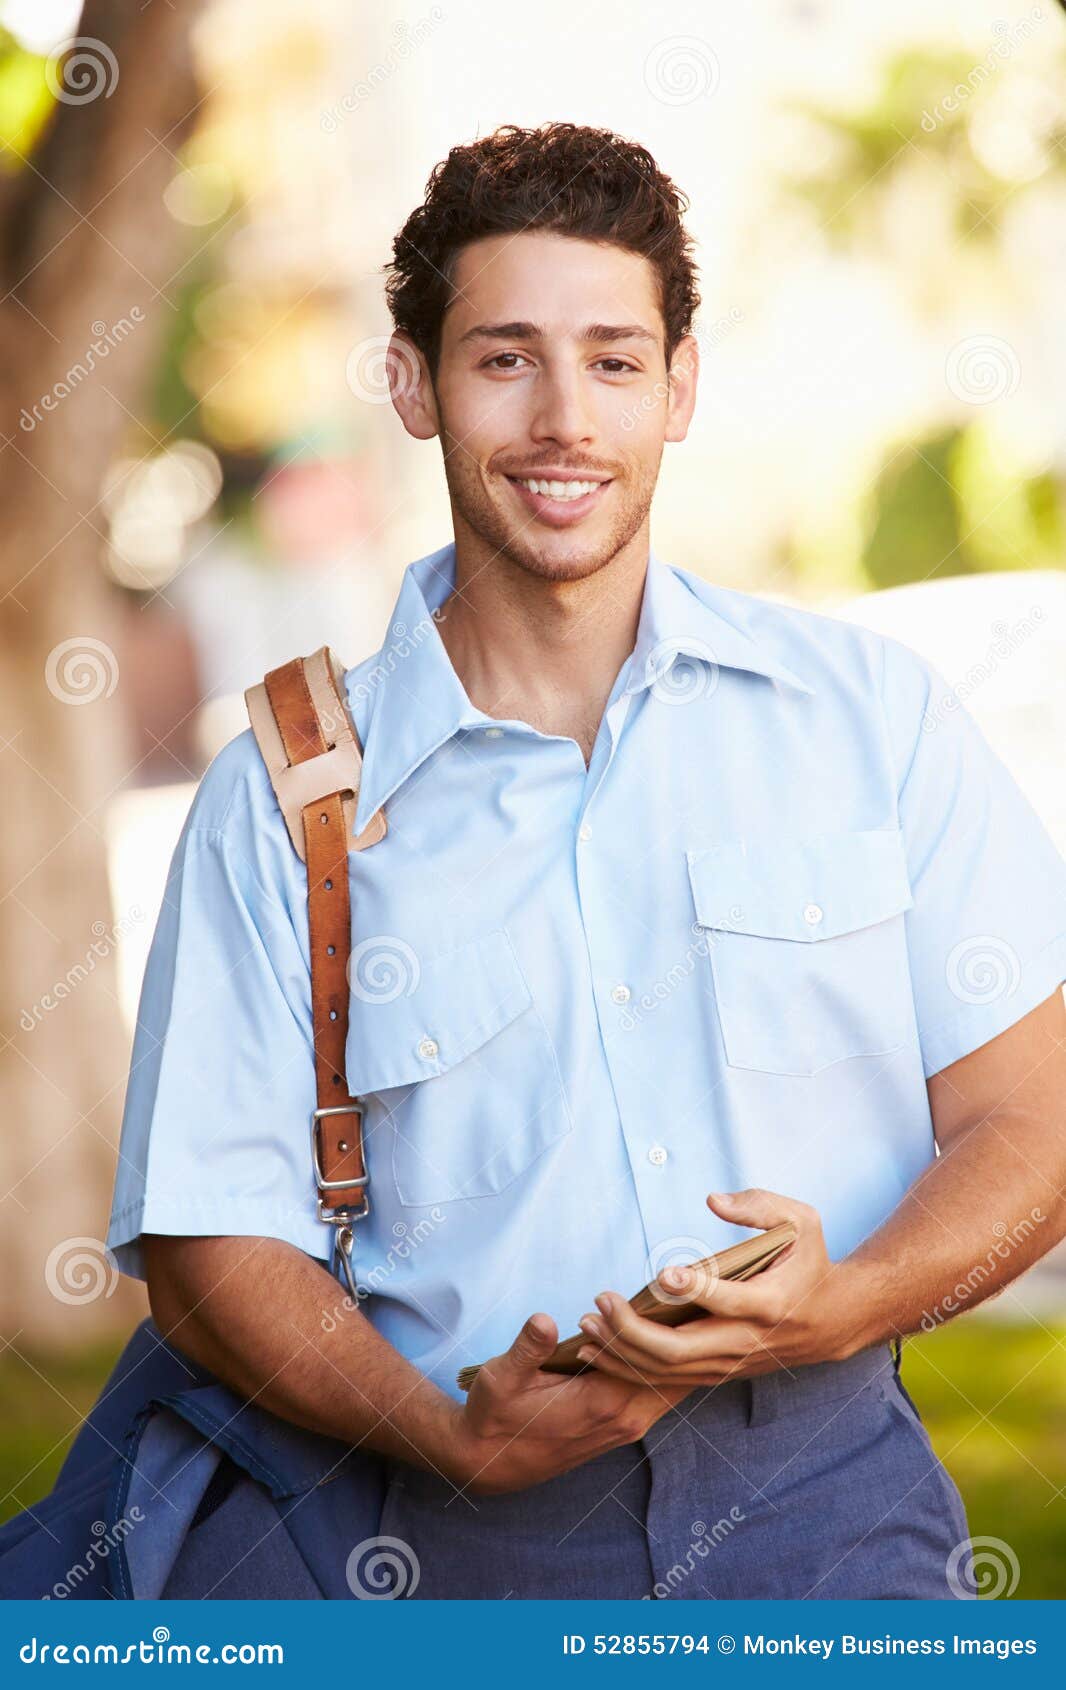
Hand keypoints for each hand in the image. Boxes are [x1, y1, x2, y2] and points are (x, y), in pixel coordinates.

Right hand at [447, 1312, 692, 1495]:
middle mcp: (624, 1418)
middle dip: (683, 1334)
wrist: (491, 1464)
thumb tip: (544, 1319)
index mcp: (602, 1402)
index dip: (661, 1320)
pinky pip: (660, 1396)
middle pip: (676, 1372)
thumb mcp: (501, 1377)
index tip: (670, 1287)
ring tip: (684, 1311)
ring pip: (674, 1387)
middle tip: (688, 1293)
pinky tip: (669, 1343)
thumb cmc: (495, 1416)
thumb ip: (528, 1349)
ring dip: (680, 1353)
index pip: (651, 1355)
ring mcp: (627, 1427)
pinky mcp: (622, 1429)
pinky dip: (671, 1370)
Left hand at [573, 1189, 864, 1388]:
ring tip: (587, 1325)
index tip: (663, 1273)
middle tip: (599, 1301)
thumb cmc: (810, 1261)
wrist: (831, 1320)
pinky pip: (667, 1378)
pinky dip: (630, 1367)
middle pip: (681, 1350)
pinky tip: (598, 1349)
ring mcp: (729, 1363)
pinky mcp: (716, 1372)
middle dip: (633, 1331)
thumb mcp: (802, 1221)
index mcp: (770, 1303)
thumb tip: (713, 1200)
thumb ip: (758, 1205)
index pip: (727, 1302)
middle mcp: (747, 1341)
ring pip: (667, 1371)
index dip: (695, 1290)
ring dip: (622, 1351)